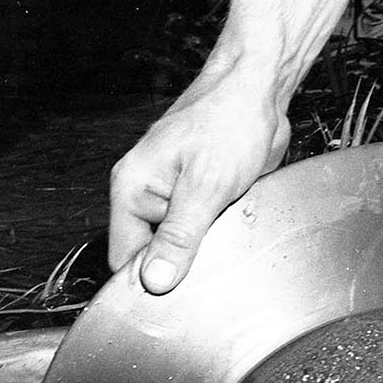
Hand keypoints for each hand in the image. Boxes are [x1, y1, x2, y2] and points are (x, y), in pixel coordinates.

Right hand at [108, 72, 289, 294]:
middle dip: (183, 261)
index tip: (178, 290)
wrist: (260, 91)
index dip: (148, 281)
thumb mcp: (205, 185)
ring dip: (206, 245)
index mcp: (132, 187)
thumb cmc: (230, 119)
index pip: (123, 258)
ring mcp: (172, 194)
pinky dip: (220, 230)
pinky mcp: (198, 195)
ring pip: (181, 245)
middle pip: (152, 255)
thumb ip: (178, 237)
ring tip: (227, 220)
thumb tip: (154, 281)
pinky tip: (235, 214)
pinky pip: (202, 230)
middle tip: (213, 246)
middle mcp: (146, 192)